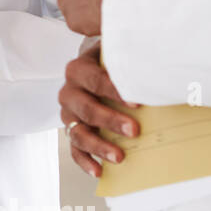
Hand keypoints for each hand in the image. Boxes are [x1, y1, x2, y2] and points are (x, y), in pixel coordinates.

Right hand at [58, 40, 138, 177]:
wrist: (93, 70)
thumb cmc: (110, 62)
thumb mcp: (113, 49)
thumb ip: (117, 44)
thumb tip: (141, 40)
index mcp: (78, 70)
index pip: (95, 80)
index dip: (114, 91)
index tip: (137, 103)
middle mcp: (69, 92)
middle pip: (86, 109)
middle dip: (110, 121)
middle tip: (134, 130)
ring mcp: (69, 115)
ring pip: (78, 133)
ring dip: (98, 146)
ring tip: (119, 156)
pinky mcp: (71, 132)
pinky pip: (74, 149)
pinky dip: (85, 161)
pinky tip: (99, 171)